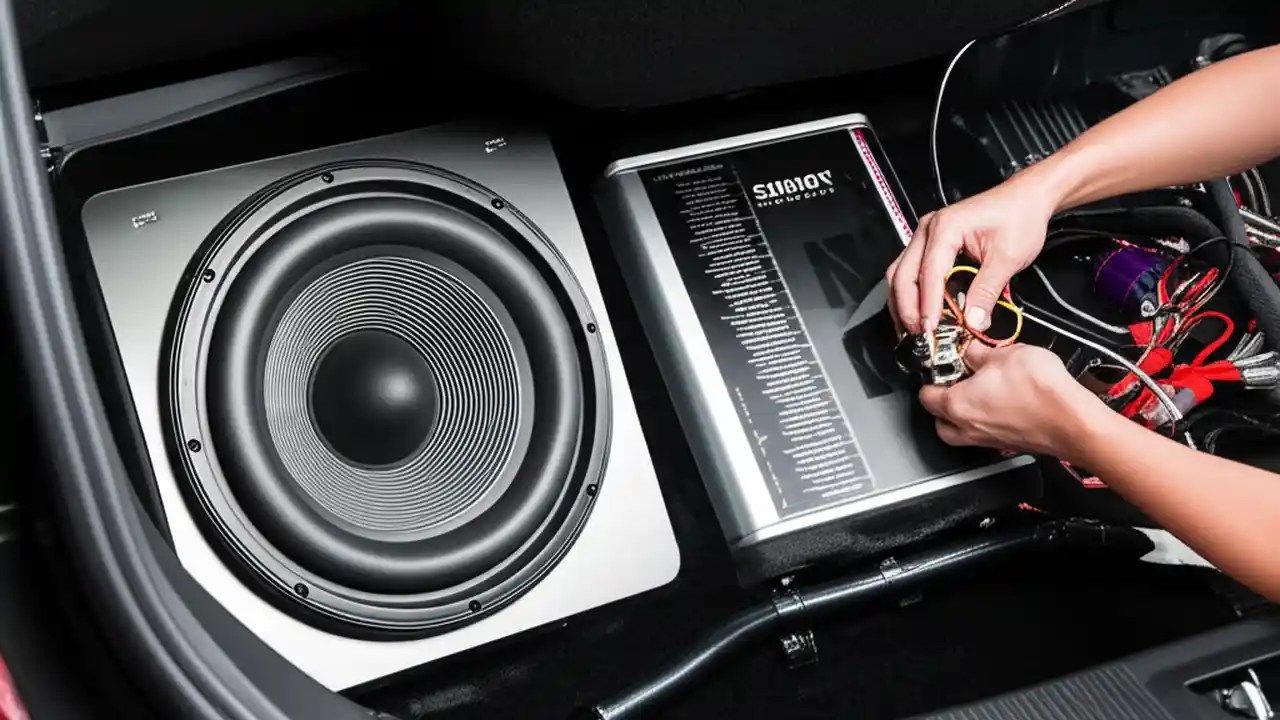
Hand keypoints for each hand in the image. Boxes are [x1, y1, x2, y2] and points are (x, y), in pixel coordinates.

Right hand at [887, 175, 1058, 334]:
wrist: (1028, 198)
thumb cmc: (1020, 218)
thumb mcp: (1008, 257)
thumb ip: (987, 291)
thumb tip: (973, 322)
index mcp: (946, 228)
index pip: (928, 273)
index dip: (927, 305)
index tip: (930, 331)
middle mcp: (928, 230)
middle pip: (903, 275)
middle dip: (907, 309)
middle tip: (919, 337)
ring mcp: (926, 237)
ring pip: (901, 275)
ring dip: (904, 304)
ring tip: (915, 330)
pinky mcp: (931, 245)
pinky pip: (912, 272)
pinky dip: (914, 295)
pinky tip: (921, 314)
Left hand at [918, 343, 1110, 460]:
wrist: (1074, 422)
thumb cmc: (1041, 392)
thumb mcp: (1005, 354)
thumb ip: (980, 353)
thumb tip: (971, 351)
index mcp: (957, 404)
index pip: (926, 394)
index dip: (930, 377)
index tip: (940, 365)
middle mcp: (967, 428)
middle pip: (937, 420)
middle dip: (940, 402)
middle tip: (952, 381)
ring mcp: (987, 440)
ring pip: (959, 432)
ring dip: (960, 416)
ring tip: (975, 394)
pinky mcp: (1006, 445)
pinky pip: (983, 435)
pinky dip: (984, 422)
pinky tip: (999, 405)